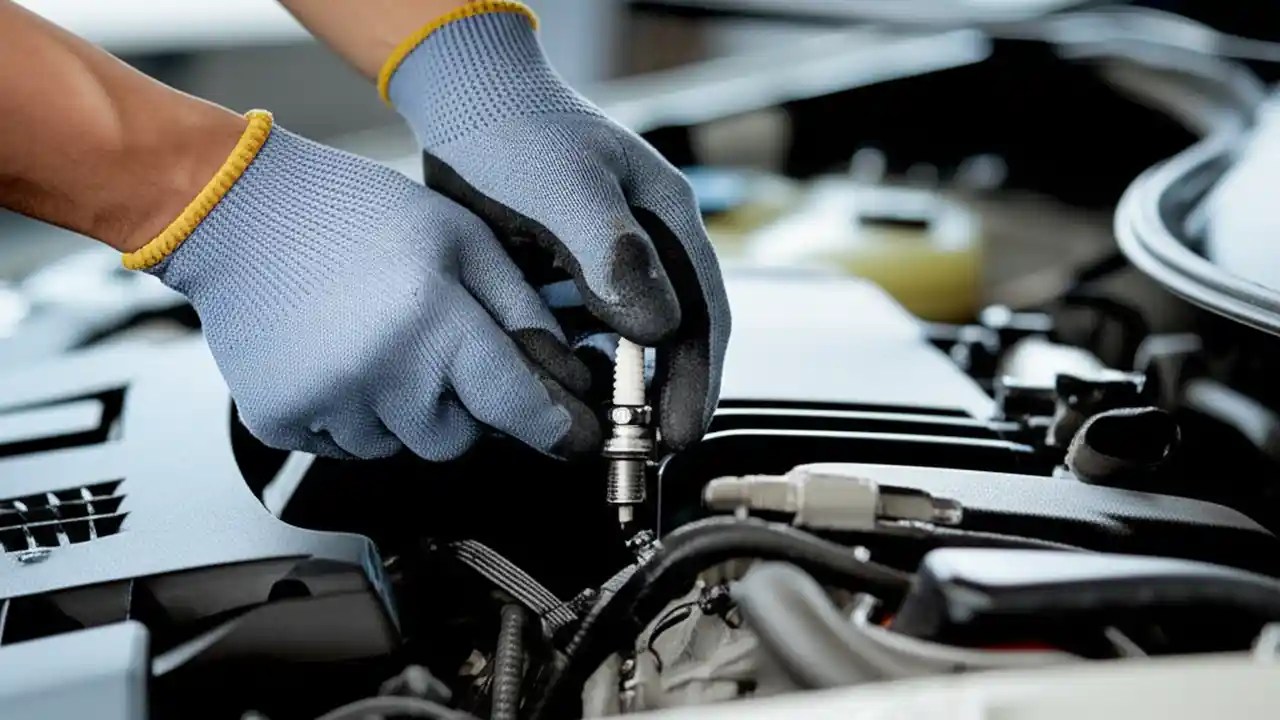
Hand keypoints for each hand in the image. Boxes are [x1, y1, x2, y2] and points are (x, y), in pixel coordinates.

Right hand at [128, 111, 599, 460]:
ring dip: (403, 412)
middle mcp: (383, 372)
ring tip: (376, 342)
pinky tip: (337, 357)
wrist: (235, 210)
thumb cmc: (353, 213)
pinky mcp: (280, 420)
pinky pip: (344, 448)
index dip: (556, 430)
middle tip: (434, 350)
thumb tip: (569, 376)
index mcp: (435, 320)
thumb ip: (522, 309)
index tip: (576, 441)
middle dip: (461, 408)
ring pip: (400, 448)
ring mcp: (327, 403)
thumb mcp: (460, 238)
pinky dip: (351, 416)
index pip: (518, 406)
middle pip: (457, 441)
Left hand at [380, 2, 730, 450]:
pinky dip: (576, 368)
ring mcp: (604, 262)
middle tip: (649, 452)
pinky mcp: (564, 274)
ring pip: (626, 342)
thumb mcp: (567, 188)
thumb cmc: (517, 132)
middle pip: (673, 336)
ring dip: (620, 390)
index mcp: (665, 221)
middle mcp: (645, 246)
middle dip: (666, 397)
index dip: (698, 378)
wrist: (463, 101)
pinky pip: (581, 334)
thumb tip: (659, 331)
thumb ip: (613, 255)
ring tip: (605, 437)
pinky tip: (560, 394)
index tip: (682, 431)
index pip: (703, 312)